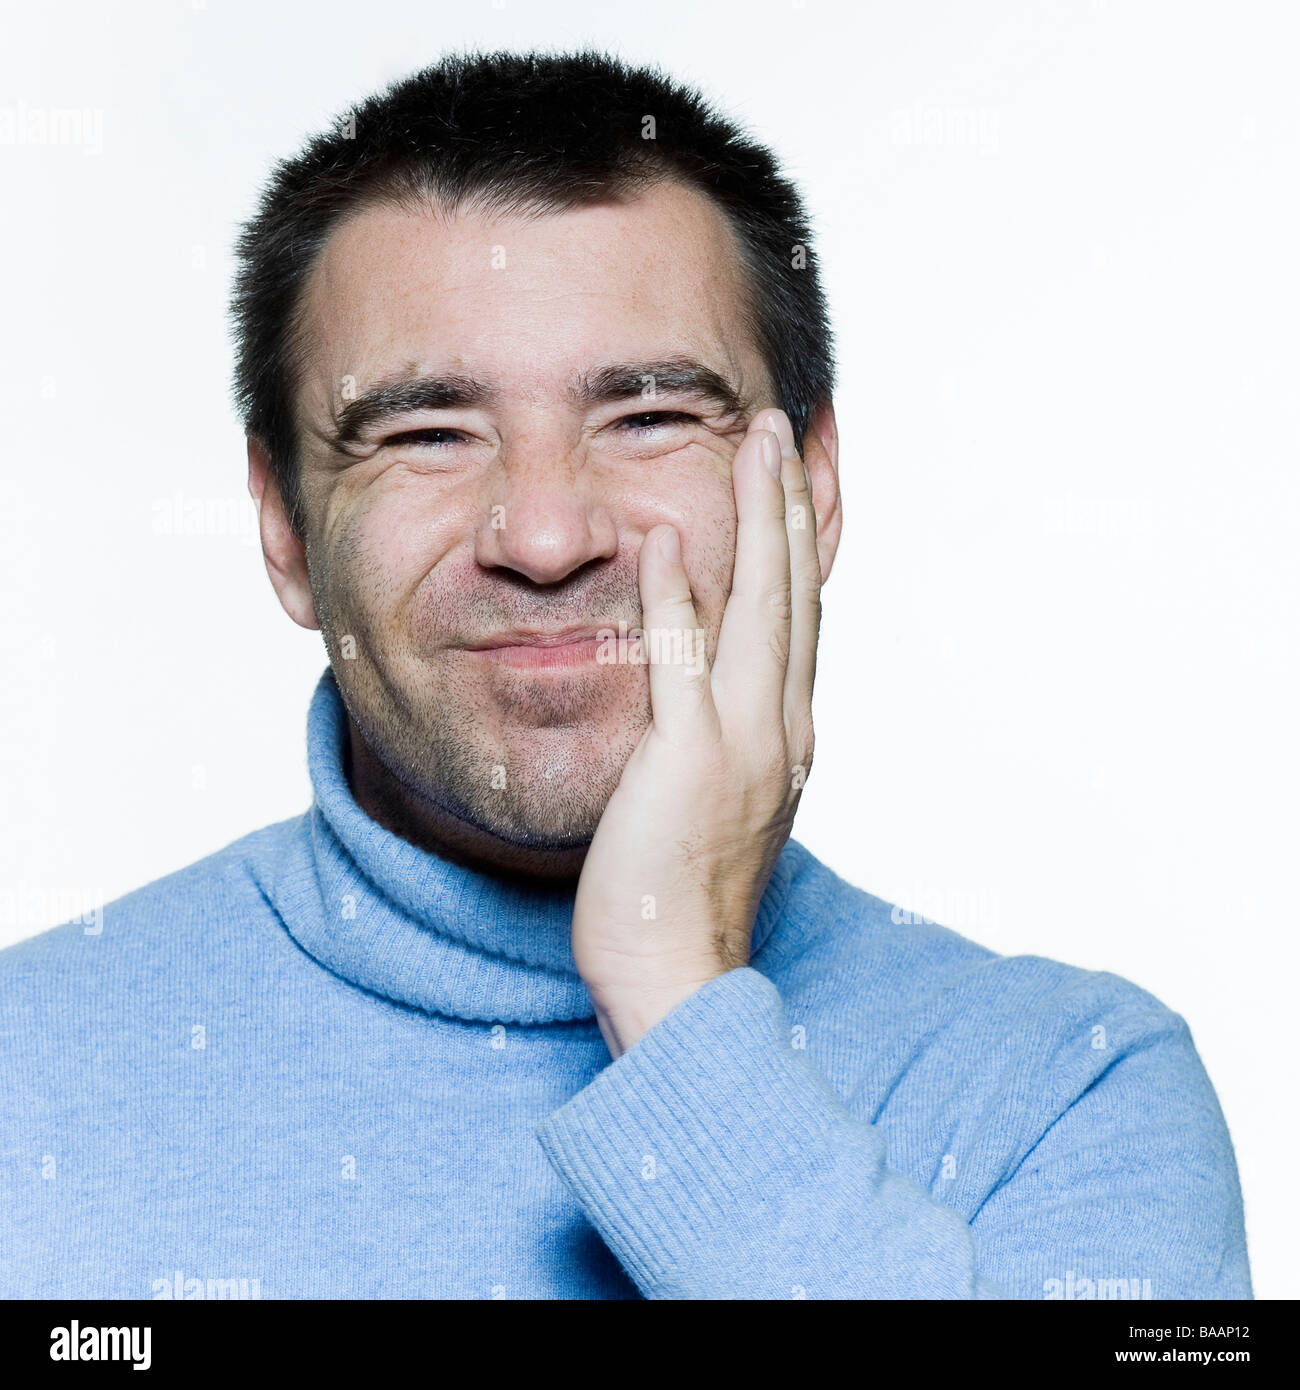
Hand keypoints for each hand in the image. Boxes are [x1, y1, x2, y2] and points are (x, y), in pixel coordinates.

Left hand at [572, 408, 820, 1057]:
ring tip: (751, 446)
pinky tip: (662, 537)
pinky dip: (674, 596)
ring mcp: (741, 742)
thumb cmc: (688, 899)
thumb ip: (728, 740)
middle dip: (789, 505)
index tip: (796, 480)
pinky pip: (680, 663)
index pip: (801, 618)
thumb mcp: (726, 806)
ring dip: (756, 521)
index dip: (801, 542)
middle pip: (794, 594)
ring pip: (759, 610)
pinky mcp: (687, 761)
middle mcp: (781, 729)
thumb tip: (711, 694)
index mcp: (789, 736)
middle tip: (779, 429)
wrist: (681, 978)